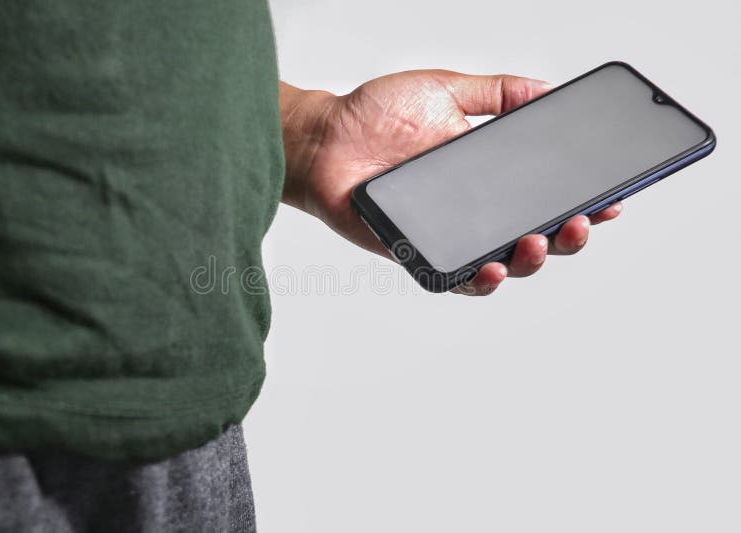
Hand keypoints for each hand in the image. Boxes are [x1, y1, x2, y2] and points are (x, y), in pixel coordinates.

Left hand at [279, 71, 622, 294]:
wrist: (323, 138)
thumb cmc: (373, 116)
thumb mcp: (444, 90)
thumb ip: (496, 94)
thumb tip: (548, 90)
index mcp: (485, 175)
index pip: (544, 194)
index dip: (581, 200)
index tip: (611, 198)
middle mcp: (472, 210)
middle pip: (535, 235)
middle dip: (567, 236)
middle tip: (583, 222)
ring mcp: (447, 235)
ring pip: (502, 263)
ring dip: (531, 260)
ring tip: (539, 241)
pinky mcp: (416, 253)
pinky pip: (453, 277)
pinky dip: (477, 280)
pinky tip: (493, 270)